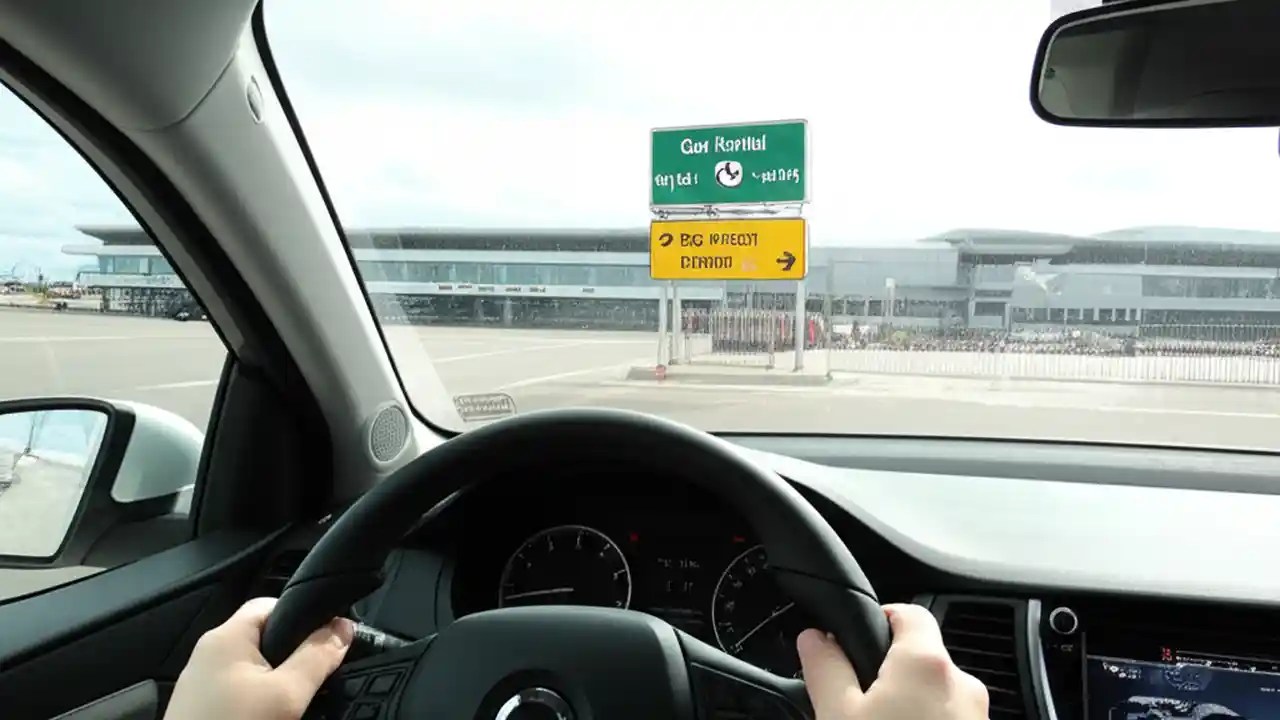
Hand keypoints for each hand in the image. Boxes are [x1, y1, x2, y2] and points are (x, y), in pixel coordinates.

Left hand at [164, 597, 353, 719]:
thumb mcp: (287, 694)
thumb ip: (317, 657)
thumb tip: (342, 627)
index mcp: (226, 637)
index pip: (271, 604)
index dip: (303, 615)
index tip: (328, 639)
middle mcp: (209, 653)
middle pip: (264, 637)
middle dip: (292, 654)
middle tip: (314, 678)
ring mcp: (202, 683)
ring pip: (252, 668)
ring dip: (276, 681)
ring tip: (293, 702)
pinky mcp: (200, 708)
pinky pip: (238, 691)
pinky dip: (257, 700)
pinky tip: (269, 718)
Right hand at [797, 603, 988, 719]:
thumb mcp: (839, 716)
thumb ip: (826, 669)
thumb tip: (814, 638)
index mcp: (927, 663)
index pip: (908, 612)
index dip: (877, 621)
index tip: (854, 643)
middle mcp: (964, 684)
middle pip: (920, 658)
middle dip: (890, 674)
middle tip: (860, 704)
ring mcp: (980, 718)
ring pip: (936, 695)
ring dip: (910, 705)